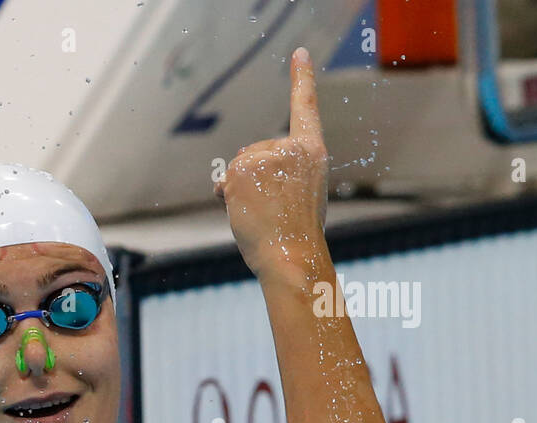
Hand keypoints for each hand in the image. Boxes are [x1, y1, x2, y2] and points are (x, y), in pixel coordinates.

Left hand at [214, 47, 329, 280]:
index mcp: (312, 151)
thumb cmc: (295, 232)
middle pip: (256, 152)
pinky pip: (224, 181)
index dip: (302, 79)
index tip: (299, 54)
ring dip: (239, 189)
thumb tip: (226, 177)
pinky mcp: (241, 171)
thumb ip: (280, 171)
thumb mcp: (301, 192)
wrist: (290, 253)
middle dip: (254, 177)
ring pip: (239, 168)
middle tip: (271, 207)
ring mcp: (265, 157)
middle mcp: (290, 148)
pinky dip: (226, 197)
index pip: (305, 108)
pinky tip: (244, 212)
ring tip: (260, 212)